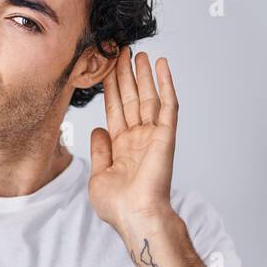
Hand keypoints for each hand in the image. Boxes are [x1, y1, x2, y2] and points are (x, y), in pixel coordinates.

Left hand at [87, 45, 178, 231]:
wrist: (135, 216)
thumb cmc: (117, 205)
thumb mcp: (98, 175)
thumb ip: (99, 150)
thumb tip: (97, 129)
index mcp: (120, 146)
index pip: (114, 109)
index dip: (109, 87)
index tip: (105, 66)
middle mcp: (137, 137)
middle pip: (129, 98)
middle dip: (125, 74)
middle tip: (121, 50)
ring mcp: (152, 135)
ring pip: (148, 96)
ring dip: (144, 74)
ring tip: (139, 52)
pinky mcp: (166, 135)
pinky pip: (168, 104)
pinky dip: (166, 84)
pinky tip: (162, 65)